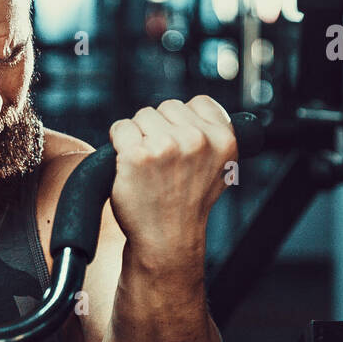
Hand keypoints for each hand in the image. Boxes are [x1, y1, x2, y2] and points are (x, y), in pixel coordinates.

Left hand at [108, 96, 236, 276]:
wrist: (166, 239)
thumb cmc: (187, 202)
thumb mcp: (219, 167)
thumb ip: (211, 136)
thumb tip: (192, 109)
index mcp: (224, 140)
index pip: (200, 103)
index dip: (184, 121)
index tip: (180, 145)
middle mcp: (197, 140)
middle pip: (166, 107)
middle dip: (159, 128)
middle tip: (162, 162)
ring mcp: (166, 146)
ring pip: (142, 116)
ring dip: (138, 135)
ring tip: (148, 166)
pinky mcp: (136, 155)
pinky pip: (120, 128)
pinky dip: (118, 142)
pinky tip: (130, 165)